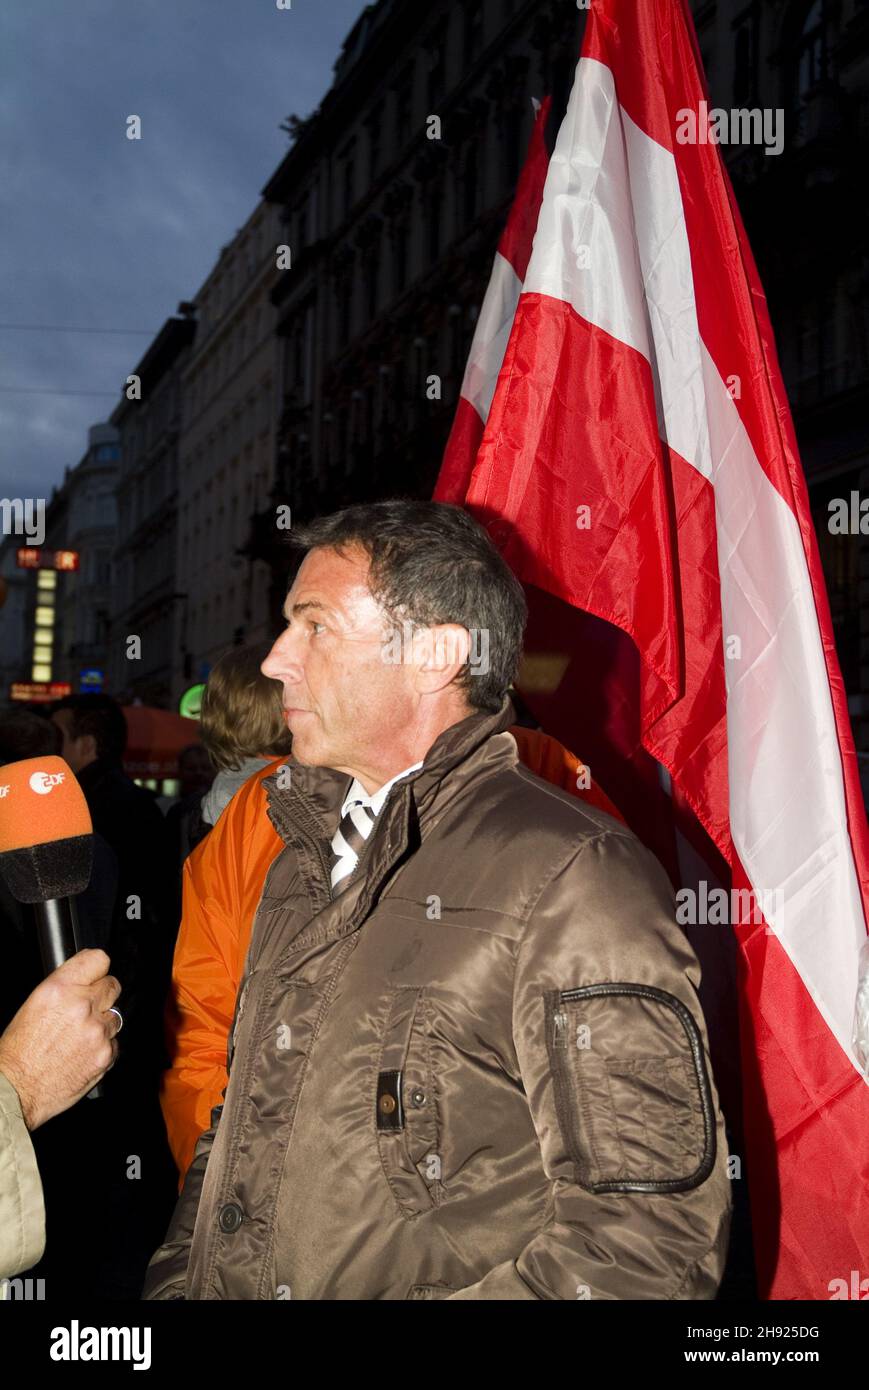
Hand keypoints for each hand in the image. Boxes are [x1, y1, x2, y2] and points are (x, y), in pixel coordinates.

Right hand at [0, 949, 121, 1129]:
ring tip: (79, 1036)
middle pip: (112, 986)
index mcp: (60, 989)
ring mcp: (97, 1031)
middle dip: (103, 994)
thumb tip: (84, 980)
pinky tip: (82, 1052)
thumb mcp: (35, 1004)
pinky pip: (115, 1042)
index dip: (97, 968)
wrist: (17, 1089)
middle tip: (88, 1007)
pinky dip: (104, 1046)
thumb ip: (65, 988)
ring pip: (116, 1015)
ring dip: (103, 1022)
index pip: (98, 959)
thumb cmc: (18, 1050)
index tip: (96, 973)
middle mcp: (82, 1006)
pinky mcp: (106, 1054)